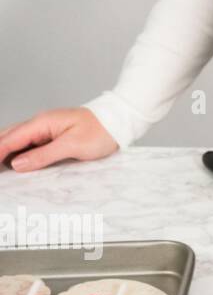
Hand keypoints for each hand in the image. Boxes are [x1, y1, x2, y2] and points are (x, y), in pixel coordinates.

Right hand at [0, 108, 118, 172]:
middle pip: (7, 138)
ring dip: (6, 154)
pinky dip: (19, 154)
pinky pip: (29, 145)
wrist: (119, 122)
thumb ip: (43, 155)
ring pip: (16, 141)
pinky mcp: (52, 136)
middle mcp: (39, 124)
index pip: (9, 139)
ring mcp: (45, 129)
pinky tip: (16, 166)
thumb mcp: (72, 146)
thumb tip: (17, 164)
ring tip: (2, 172)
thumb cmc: (101, 131)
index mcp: (42, 123)